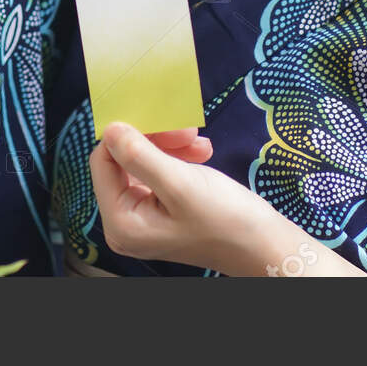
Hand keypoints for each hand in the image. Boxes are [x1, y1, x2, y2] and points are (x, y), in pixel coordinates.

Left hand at [88, 121, 304, 275]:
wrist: (264, 245)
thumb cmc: (225, 219)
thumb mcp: (180, 183)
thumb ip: (140, 155)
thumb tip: (109, 129)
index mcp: (121, 222)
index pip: (102, 162)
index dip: (128, 135)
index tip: (162, 120)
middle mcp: (125, 222)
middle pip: (123, 161)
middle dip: (155, 140)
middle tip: (189, 130)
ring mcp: (143, 217)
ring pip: (143, 162)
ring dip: (170, 146)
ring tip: (200, 143)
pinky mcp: (161, 211)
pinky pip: (159, 173)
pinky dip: (178, 158)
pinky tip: (201, 153)